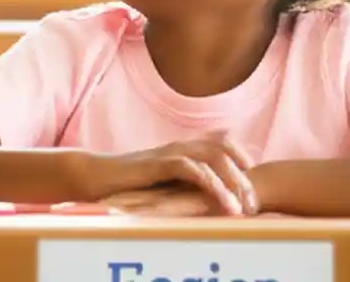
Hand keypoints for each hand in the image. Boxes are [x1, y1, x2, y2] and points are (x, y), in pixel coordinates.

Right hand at [91, 133, 257, 214]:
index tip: (252, 181)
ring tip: (240, 207)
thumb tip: (205, 196)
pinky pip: (191, 169)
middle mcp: (179, 146)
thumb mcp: (161, 180)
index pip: (221, 142)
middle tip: (253, 203)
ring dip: (231, 182)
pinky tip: (221, 200)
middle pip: (223, 150)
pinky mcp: (158, 164)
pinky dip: (210, 183)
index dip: (241, 156)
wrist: (97, 176)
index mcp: (182, 148)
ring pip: (212, 157)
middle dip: (241, 177)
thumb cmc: (127, 182)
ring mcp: (169, 153)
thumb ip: (182, 182)